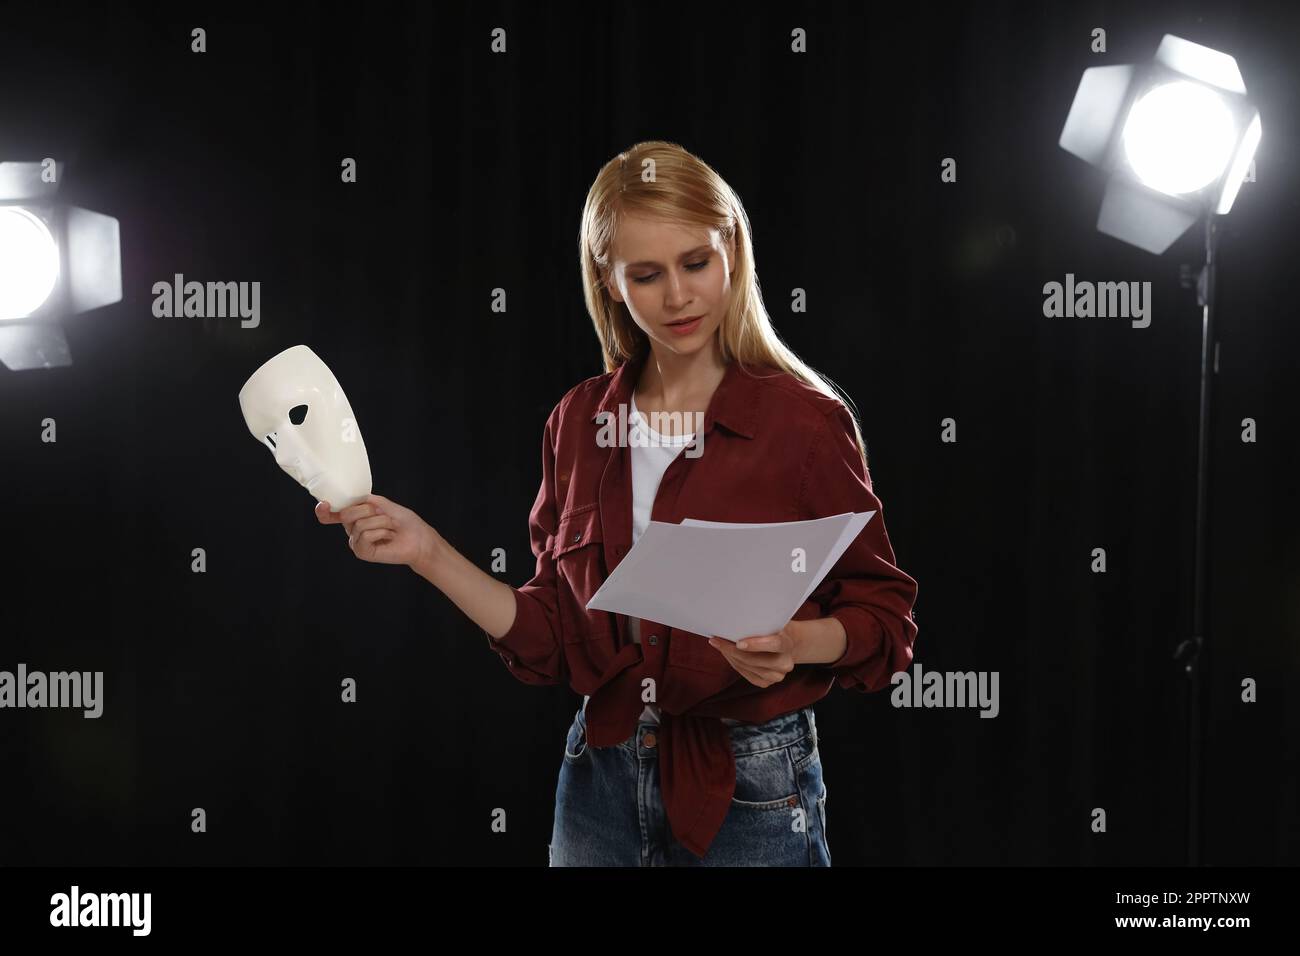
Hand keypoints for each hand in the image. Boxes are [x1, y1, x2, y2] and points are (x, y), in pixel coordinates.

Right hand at [314, 493, 432, 566]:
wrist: (419, 538)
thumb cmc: (404, 522)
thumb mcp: (384, 504)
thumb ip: (366, 500)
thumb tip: (353, 500)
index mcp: (355, 518)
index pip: (332, 515)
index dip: (324, 510)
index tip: (324, 504)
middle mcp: (352, 530)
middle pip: (346, 513)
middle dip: (369, 509)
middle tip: (384, 516)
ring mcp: (356, 542)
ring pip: (359, 523)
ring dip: (381, 521)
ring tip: (390, 528)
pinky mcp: (362, 552)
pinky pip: (365, 535)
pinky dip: (381, 532)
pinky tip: (388, 536)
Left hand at [707, 623, 798, 687]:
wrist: (786, 643)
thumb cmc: (774, 628)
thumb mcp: (771, 621)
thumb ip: (759, 624)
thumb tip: (734, 622)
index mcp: (787, 644)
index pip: (775, 644)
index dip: (756, 645)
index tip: (738, 643)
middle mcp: (785, 663)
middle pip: (756, 660)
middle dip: (733, 651)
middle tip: (717, 640)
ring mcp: (777, 676)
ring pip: (749, 668)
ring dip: (731, 657)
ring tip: (719, 645)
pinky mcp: (767, 683)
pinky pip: (747, 675)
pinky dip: (735, 664)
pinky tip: (727, 654)